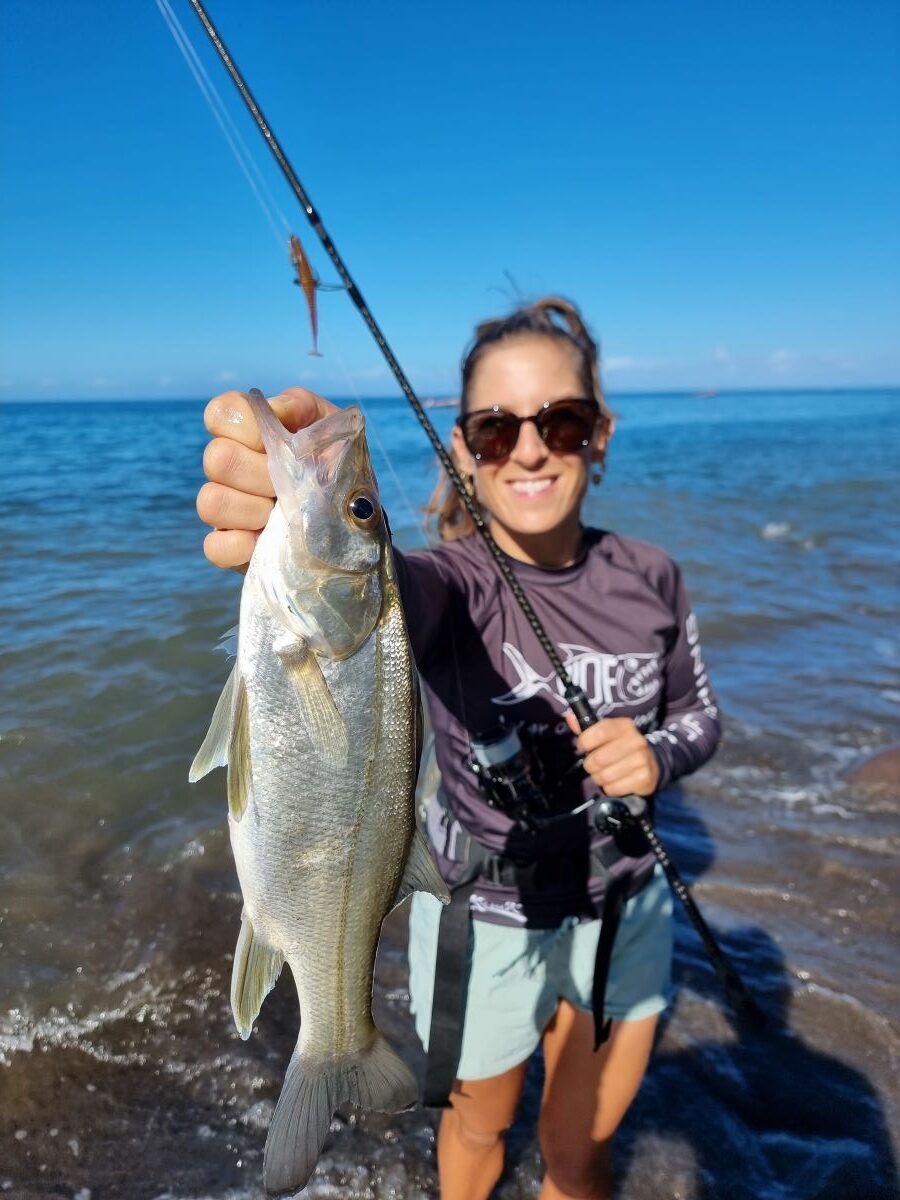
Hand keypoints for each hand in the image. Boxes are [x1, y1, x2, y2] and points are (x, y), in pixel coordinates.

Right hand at [197, 386, 338, 570]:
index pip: (220, 413)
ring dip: (254, 509)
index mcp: (248, 432)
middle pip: (216, 458)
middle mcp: (228, 467)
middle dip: (262, 473)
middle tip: (293, 485)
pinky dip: (242, 546)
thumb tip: (275, 409)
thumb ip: (304, 407)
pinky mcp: (229, 547)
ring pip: (210, 501)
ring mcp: (225, 509)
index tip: (283, 441)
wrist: (354, 517)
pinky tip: (270, 541)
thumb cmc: (337, 465)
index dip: (249, 427)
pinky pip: (215, 547)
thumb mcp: (332, 428)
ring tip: (285, 514)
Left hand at [564, 712, 659, 797]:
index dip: (584, 742)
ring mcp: (642, 760)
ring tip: (605, 773)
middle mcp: (636, 741)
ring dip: (599, 778)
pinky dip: (609, 788)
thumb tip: (569, 717)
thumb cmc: (621, 746)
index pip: (599, 732)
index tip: (583, 746)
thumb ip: (587, 726)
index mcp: (625, 726)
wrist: (650, 763)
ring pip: (604, 776)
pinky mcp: (644, 779)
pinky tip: (616, 781)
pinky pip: (613, 788)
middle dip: (590, 764)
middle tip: (594, 764)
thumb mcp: (607, 733)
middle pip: (598, 759)